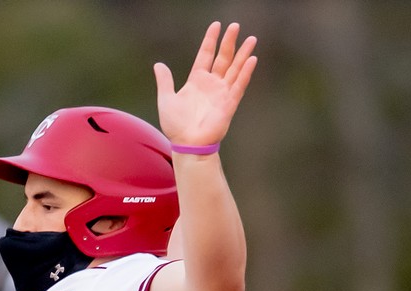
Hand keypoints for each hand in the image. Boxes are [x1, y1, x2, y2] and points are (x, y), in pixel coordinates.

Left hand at [153, 22, 257, 146]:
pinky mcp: (229, 104)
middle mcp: (211, 84)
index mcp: (197, 81)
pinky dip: (245, 73)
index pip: (206, 55)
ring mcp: (221, 93)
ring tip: (251, 38)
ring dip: (243, 54)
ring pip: (235, 69)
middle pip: (223, 58)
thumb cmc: (176, 126)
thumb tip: (158, 64)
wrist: (186, 145)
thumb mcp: (166, 99)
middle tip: (235, 26)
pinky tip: (252, 59)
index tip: (216, 25)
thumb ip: (165, 81)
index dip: (210, 40)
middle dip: (229, 42)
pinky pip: (239, 85)